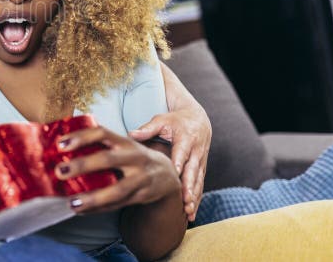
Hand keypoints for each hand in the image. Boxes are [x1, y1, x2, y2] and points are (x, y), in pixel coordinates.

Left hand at [55, 126, 180, 213]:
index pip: (102, 133)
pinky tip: (81, 210)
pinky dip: (98, 209)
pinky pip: (118, 205)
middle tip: (59, 171)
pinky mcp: (141, 197)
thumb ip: (99, 145)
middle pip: (107, 160)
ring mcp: (140, 179)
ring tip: (72, 203)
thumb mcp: (121, 145)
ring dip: (93, 198)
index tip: (60, 144)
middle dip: (82, 165)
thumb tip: (62, 147)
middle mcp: (134, 158)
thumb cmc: (133, 157)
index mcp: (125, 142)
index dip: (81, 136)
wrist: (166, 174)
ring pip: (116, 190)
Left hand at [129, 62, 211, 220]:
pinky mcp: (201, 169)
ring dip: (194, 197)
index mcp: (185, 139)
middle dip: (189, 187)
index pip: (182, 153)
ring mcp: (200, 162)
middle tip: (184, 201)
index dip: (179, 164)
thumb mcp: (162, 120)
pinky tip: (191, 213)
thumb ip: (147, 128)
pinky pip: (200, 185)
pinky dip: (197, 199)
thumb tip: (130, 134)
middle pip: (192, 171)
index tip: (174, 176)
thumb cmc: (175, 120)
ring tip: (188, 211)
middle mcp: (195, 152)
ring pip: (198, 182)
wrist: (197, 119)